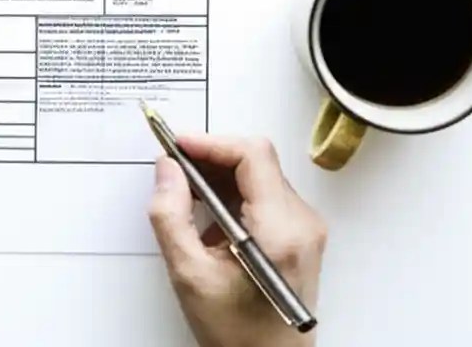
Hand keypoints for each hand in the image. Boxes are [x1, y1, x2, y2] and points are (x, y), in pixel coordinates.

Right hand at [149, 136, 326, 346]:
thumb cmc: (239, 334)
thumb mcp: (189, 274)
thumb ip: (171, 216)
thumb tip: (167, 172)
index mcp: (281, 231)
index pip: (252, 156)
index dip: (211, 143)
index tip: (179, 146)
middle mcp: (302, 223)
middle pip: (256, 162)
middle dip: (211, 159)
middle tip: (175, 170)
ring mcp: (304, 228)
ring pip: (259, 176)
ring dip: (220, 177)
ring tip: (188, 197)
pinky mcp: (299, 234)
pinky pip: (265, 195)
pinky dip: (233, 194)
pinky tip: (209, 214)